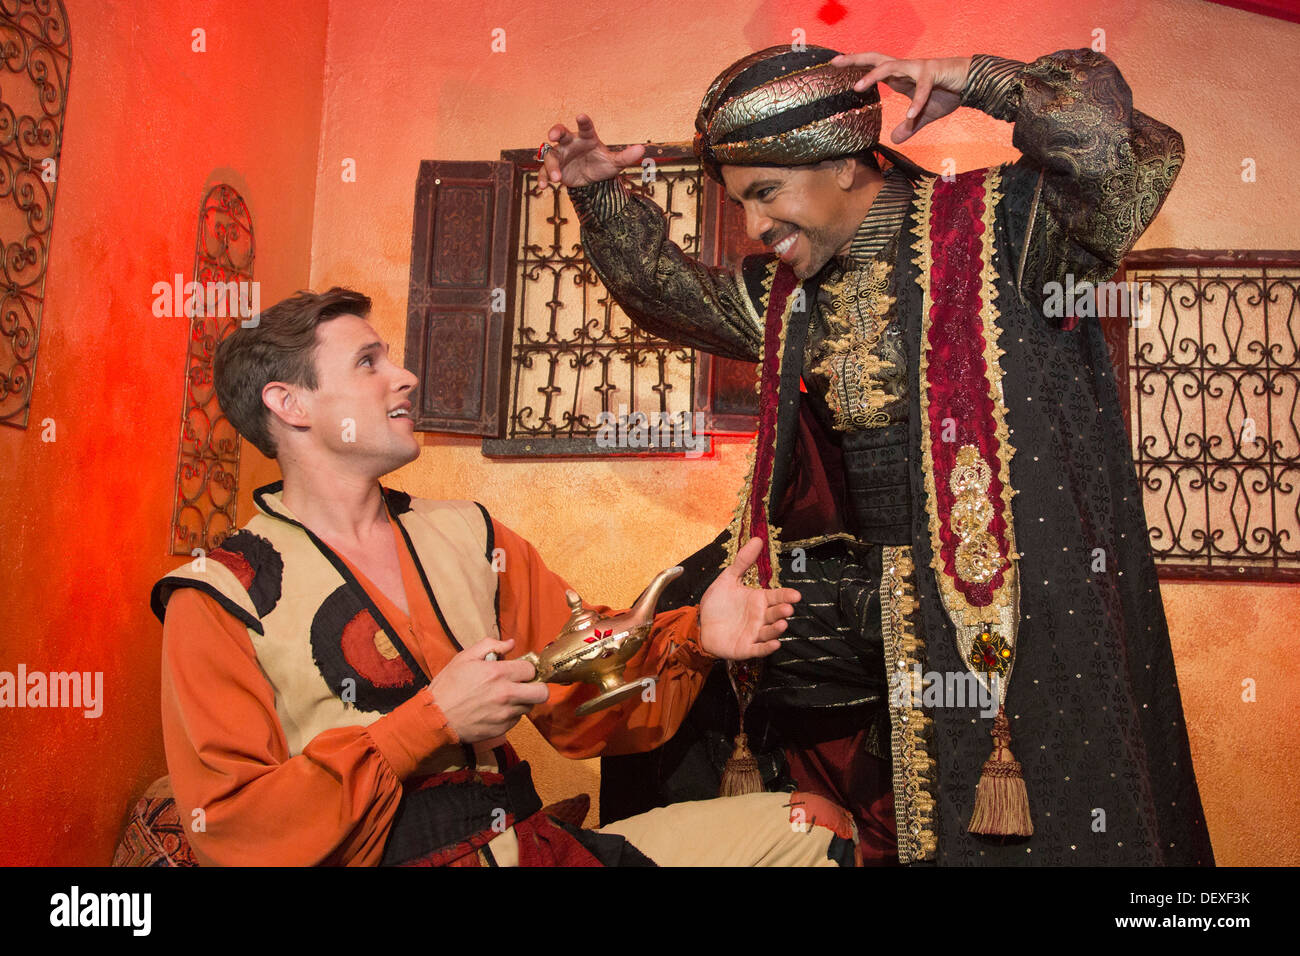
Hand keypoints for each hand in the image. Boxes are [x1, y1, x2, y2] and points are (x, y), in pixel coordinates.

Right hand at [426, 639, 549, 743]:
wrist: (435, 717)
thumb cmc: (448, 686)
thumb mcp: (464, 658)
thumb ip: (490, 646)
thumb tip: (510, 643)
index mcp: (498, 673)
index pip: (531, 669)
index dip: (526, 668)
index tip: (520, 670)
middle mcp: (506, 694)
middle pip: (542, 692)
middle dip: (537, 687)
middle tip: (525, 685)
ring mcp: (505, 714)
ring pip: (529, 706)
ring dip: (522, 701)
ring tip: (506, 697)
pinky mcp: (501, 729)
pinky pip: (517, 720)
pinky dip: (511, 714)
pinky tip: (496, 709)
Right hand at [541, 114, 646, 186]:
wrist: (592, 182)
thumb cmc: (603, 165)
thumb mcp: (616, 163)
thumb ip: (626, 156)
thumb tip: (643, 149)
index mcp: (587, 137)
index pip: (585, 126)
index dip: (583, 120)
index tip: (580, 116)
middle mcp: (571, 142)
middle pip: (560, 132)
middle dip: (555, 131)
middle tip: (552, 136)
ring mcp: (561, 154)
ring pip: (551, 155)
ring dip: (551, 166)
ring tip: (557, 179)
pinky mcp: (555, 168)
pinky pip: (545, 171)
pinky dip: (543, 178)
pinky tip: (543, 187)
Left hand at [698, 537, 800, 659]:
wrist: (700, 624)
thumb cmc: (717, 603)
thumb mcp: (728, 579)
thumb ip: (742, 561)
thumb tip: (757, 539)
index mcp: (758, 600)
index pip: (777, 597)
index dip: (786, 596)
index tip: (795, 595)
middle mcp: (760, 617)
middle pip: (775, 614)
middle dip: (782, 611)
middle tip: (787, 608)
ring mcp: (754, 633)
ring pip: (769, 632)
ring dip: (777, 629)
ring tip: (782, 624)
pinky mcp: (746, 648)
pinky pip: (759, 649)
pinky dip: (767, 648)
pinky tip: (775, 644)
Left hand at [830, 53, 972, 143]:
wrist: (972, 83)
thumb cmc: (947, 93)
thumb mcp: (923, 116)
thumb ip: (908, 127)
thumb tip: (894, 141)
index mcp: (900, 76)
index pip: (873, 66)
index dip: (855, 64)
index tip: (834, 64)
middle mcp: (906, 68)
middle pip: (876, 58)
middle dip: (855, 59)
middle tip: (836, 62)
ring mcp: (919, 69)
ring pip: (891, 66)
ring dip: (873, 75)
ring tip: (857, 87)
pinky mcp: (935, 73)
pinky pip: (922, 88)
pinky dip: (916, 102)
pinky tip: (910, 115)